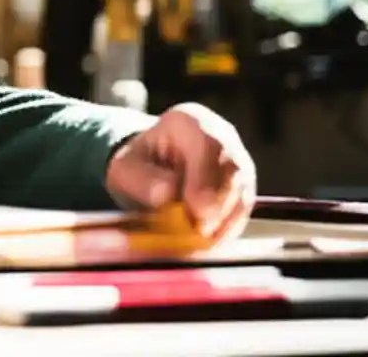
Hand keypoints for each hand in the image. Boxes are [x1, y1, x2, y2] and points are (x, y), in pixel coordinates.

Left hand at [105, 103, 255, 239]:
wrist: (148, 172)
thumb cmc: (135, 166)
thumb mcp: (124, 168)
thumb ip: (141, 179)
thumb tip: (166, 195)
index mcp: (191, 121)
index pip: (209, 144)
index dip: (206, 178)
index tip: (198, 210)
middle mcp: (222, 137)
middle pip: (234, 170)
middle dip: (218, 206)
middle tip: (198, 234)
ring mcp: (237, 164)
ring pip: (242, 195)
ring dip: (222, 224)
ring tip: (196, 245)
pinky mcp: (241, 191)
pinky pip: (240, 213)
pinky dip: (224, 232)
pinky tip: (204, 246)